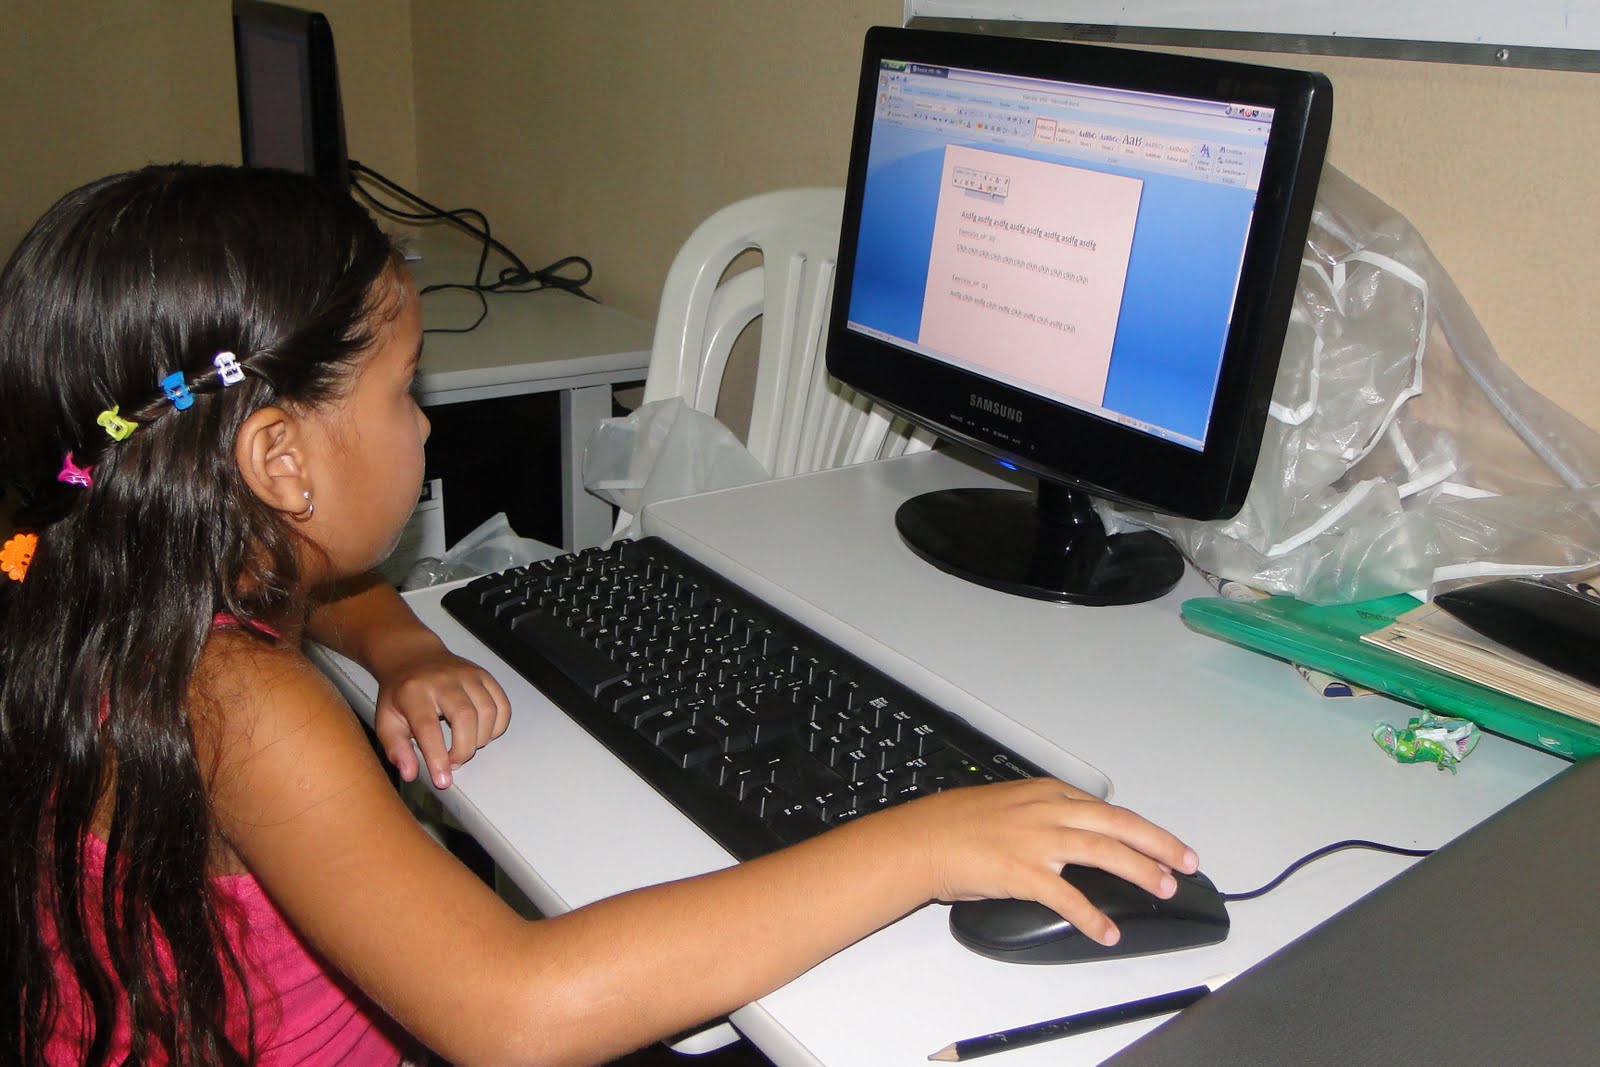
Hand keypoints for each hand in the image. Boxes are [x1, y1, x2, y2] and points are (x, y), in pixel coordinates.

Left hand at [371, 648, 510, 787]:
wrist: (414, 657)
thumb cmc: (400, 692)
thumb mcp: (386, 720)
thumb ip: (396, 748)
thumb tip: (410, 773)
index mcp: (415, 692)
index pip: (428, 727)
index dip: (438, 757)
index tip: (443, 780)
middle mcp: (444, 680)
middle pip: (465, 718)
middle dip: (464, 750)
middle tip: (453, 762)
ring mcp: (468, 675)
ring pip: (488, 712)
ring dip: (481, 740)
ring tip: (465, 746)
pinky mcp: (484, 676)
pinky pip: (502, 706)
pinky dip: (497, 727)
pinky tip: (482, 733)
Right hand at [886, 777, 1198, 947]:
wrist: (922, 839)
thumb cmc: (956, 824)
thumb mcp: (1007, 803)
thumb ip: (1043, 815)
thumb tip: (1071, 835)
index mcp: (1046, 793)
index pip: (1107, 810)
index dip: (1142, 828)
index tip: (1164, 844)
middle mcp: (1047, 811)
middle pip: (1118, 824)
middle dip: (1159, 844)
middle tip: (1186, 862)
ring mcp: (1037, 840)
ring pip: (1104, 852)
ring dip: (1140, 872)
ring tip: (1164, 889)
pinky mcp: (1023, 872)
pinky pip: (1068, 897)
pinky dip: (1092, 917)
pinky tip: (1107, 932)